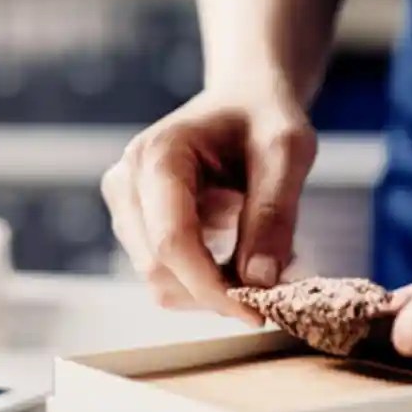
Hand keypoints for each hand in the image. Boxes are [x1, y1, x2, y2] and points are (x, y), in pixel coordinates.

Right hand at [101, 85, 316, 322]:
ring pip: (158, 280)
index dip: (212, 287)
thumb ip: (274, 213)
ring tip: (254, 253)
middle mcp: (126, 182)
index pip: (172, 241)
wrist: (241, 98)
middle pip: (159, 270)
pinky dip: (202, 279)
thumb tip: (259, 281)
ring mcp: (123, 205)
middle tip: (271, 286)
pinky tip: (233, 252)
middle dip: (214, 291)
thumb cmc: (263, 116)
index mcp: (157, 156)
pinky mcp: (132, 224)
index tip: (257, 313)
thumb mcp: (287, 151)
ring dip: (209, 286)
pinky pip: (163, 274)